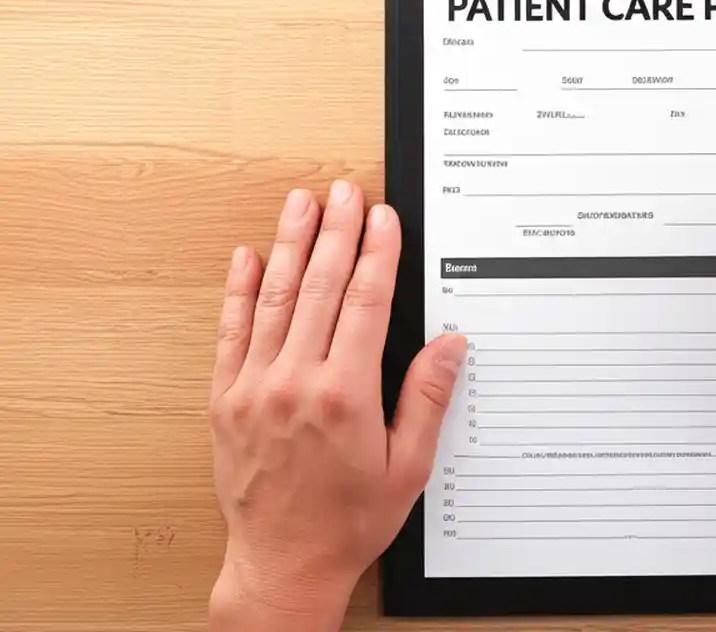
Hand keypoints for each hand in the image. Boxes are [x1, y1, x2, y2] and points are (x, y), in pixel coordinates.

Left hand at [208, 181, 465, 630]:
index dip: (376, 254)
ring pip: (274, 299)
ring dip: (290, 245)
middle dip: (336, 232)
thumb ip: (427, 399)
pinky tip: (248, 257)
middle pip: (319, 288)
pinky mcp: (225, 400)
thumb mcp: (408, 467)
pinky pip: (231, 332)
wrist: (284, 563)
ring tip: (301, 204)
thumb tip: (450, 345)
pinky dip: (240, 291)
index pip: (364, 304)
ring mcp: (254, 389)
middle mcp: (294, 384)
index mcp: (344, 397)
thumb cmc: (348, 522)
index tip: (383, 219)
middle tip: (345, 192)